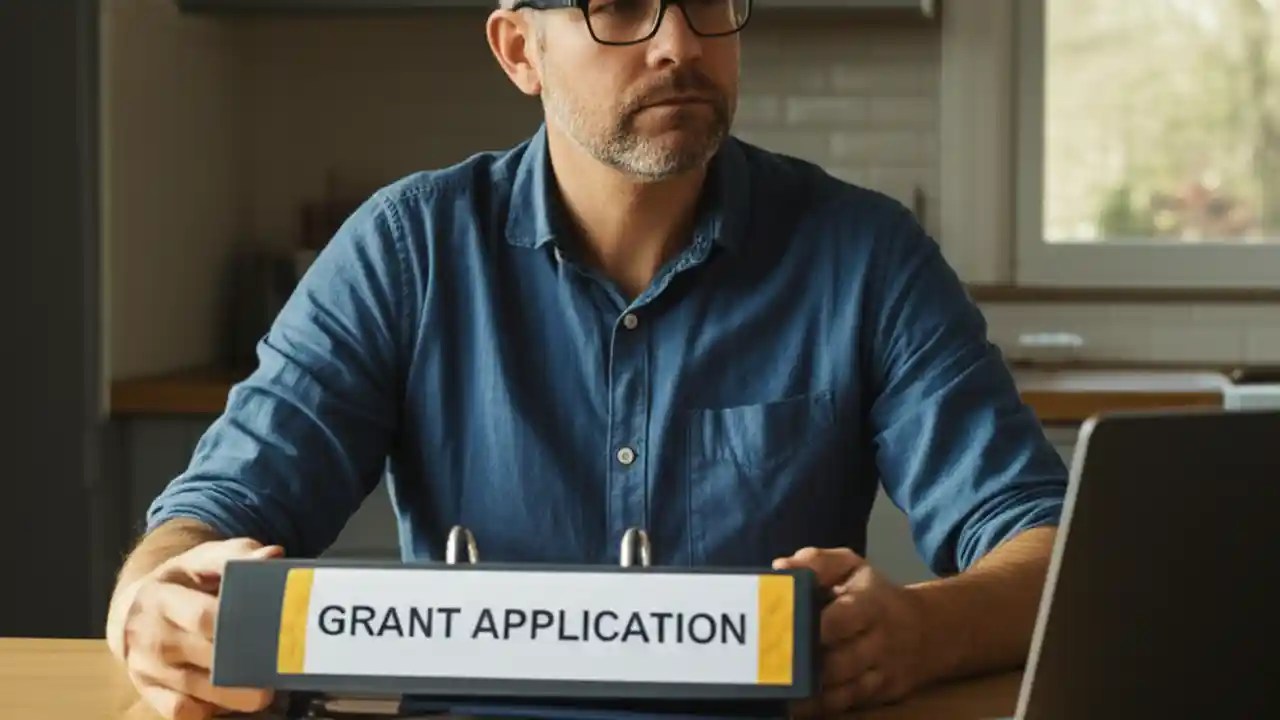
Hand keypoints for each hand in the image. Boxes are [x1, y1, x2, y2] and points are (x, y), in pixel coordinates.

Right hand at [112, 538, 283, 719]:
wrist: (133, 609)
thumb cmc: (182, 582)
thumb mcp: (202, 560)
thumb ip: (237, 555)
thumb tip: (273, 555)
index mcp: (161, 596)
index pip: (203, 617)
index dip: (238, 625)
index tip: (273, 629)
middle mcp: (149, 634)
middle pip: (204, 655)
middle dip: (244, 663)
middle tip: (281, 667)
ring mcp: (145, 667)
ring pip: (194, 689)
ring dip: (234, 695)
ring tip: (267, 693)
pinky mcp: (147, 693)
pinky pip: (180, 711)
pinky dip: (208, 711)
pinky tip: (233, 703)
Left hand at [773, 547, 927, 715]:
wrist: (927, 630)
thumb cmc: (874, 594)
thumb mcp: (852, 567)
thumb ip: (816, 562)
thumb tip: (779, 567)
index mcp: (871, 605)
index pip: (842, 619)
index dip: (812, 627)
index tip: (781, 628)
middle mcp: (879, 643)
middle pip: (839, 663)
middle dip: (804, 664)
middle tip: (771, 661)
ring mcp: (882, 674)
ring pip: (842, 692)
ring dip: (808, 690)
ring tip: (776, 685)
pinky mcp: (880, 696)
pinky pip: (846, 706)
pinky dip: (819, 706)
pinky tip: (794, 703)